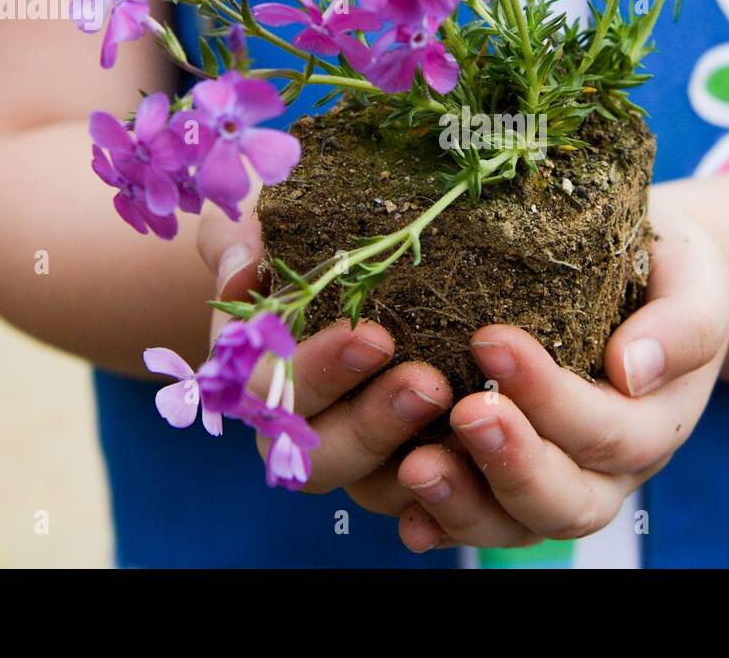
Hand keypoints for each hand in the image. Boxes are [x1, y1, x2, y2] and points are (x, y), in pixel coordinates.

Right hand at [197, 200, 452, 493]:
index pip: (276, 392)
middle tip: (428, 385)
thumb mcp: (257, 225)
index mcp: (259, 378)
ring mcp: (360, 459)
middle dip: (375, 424)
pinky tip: (492, 461)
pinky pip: (429, 501)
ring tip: (466, 411)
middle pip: (324, 457)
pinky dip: (456, 490)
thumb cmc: (295, 243)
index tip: (374, 337)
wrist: (347, 267)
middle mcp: (304, 432)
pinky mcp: (411, 470)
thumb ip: (237, 239)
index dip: (321, 372)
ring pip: (378, 490)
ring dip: (420, 462)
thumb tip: (242, 271)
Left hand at [346, 205, 728, 549]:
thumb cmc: (664, 275)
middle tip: (465, 411)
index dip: (550, 397)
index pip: (606, 430)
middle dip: (513, 461)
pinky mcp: (501, 484)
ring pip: (514, 526)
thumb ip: (681, 327)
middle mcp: (606, 473)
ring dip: (464, 505)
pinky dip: (437, 522)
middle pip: (565, 502)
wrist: (644, 282)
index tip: (492, 340)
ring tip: (417, 466)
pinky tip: (405, 511)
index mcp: (654, 424)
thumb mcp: (693, 283)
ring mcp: (553, 486)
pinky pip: (471, 520)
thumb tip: (632, 369)